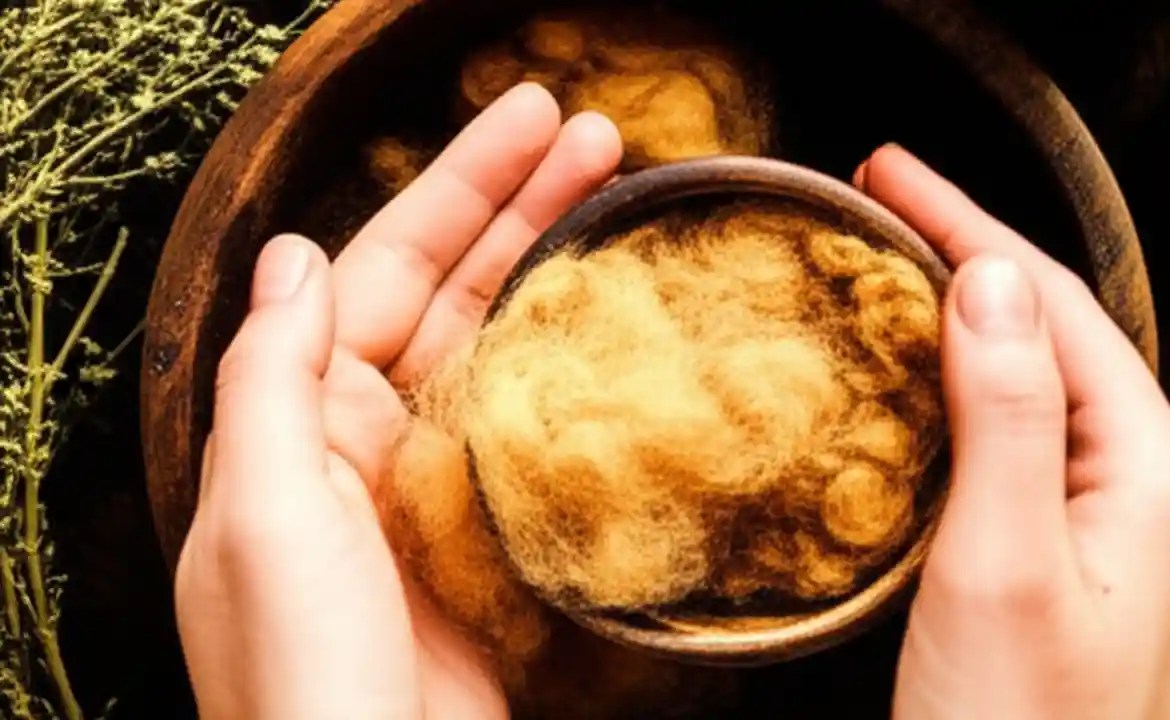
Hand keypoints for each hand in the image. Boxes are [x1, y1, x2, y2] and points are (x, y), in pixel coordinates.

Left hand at [174, 84, 621, 719]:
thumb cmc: (301, 671)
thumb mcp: (264, 512)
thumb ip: (273, 376)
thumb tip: (290, 253)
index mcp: (303, 419)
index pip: (384, 268)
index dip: (456, 186)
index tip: (528, 120)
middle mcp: (368, 439)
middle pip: (452, 293)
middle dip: (518, 208)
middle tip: (597, 138)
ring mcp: (438, 484)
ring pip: (501, 349)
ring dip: (553, 273)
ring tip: (618, 200)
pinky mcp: (495, 534)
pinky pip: (537, 427)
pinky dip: (574, 369)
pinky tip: (616, 327)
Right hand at [853, 146, 1169, 718]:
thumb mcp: (1002, 567)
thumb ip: (1007, 415)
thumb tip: (987, 279)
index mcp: (1163, 477)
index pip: (1056, 308)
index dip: (966, 227)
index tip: (886, 175)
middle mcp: (1164, 493)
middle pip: (1057, 337)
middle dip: (967, 259)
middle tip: (879, 202)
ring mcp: (1130, 530)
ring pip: (1043, 389)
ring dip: (969, 322)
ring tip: (895, 268)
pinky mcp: (1086, 563)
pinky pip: (1033, 444)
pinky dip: (975, 394)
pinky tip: (933, 380)